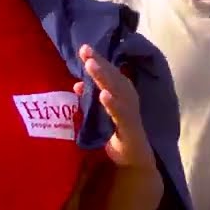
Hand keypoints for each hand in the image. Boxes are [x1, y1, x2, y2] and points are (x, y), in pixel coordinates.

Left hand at [76, 44, 153, 167]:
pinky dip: (113, 104)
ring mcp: (130, 112)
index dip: (98, 59)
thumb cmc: (116, 135)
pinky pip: (121, 114)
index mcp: (122, 93)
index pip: (109, 73)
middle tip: (86, 50)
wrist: (133, 161)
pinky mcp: (130, 129)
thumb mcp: (100, 114)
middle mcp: (128, 99)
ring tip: (92, 65)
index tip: (84, 48)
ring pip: (117, 91)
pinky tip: (104, 95)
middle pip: (114, 77)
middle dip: (100, 62)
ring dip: (104, 77)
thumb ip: (90, 99)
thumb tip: (76, 84)